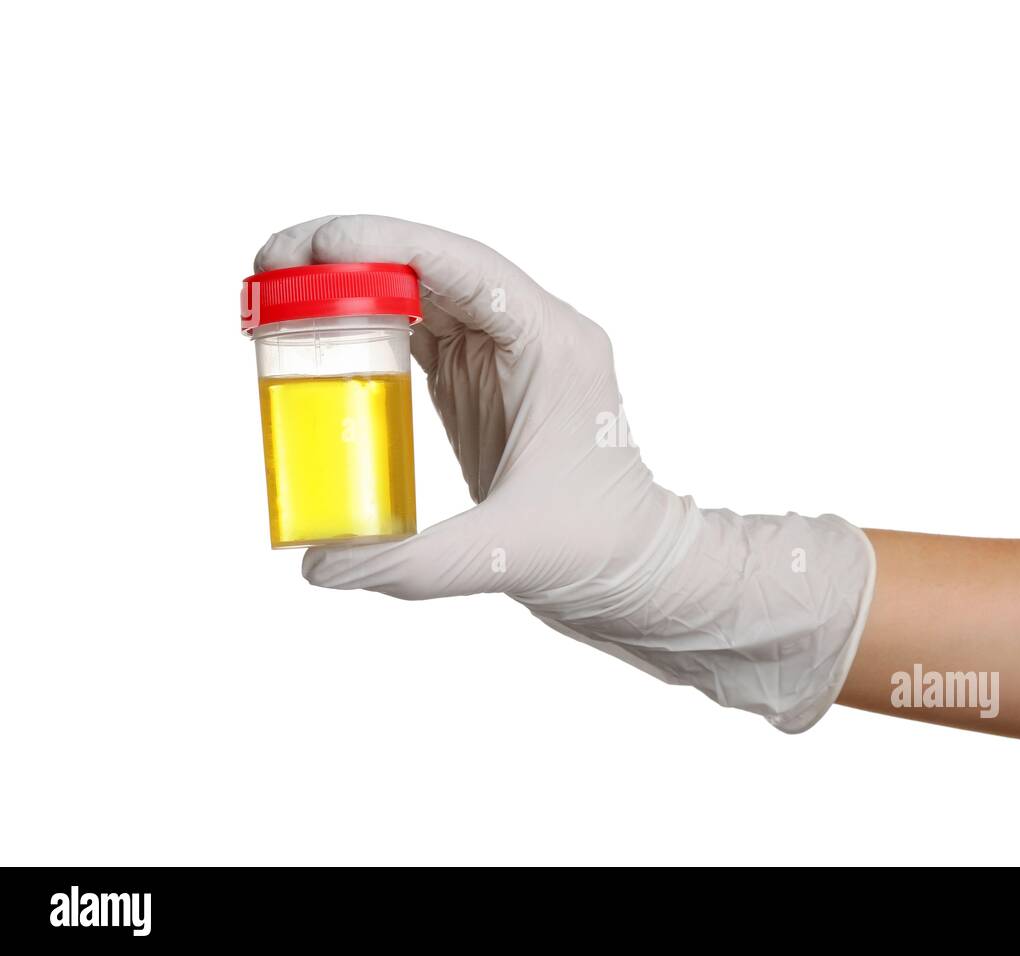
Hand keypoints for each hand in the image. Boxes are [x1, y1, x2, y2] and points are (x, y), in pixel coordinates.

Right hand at [254, 215, 874, 730]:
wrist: (637, 569)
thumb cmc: (599, 550)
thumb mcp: (506, 557)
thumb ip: (410, 563)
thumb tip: (317, 567)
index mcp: (554, 348)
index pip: (468, 269)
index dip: (390, 245)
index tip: (318, 245)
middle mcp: (533, 336)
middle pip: (436, 266)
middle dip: (353, 254)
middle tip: (272, 259)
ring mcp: (508, 357)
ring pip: (425, 294)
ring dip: (355, 284)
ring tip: (277, 289)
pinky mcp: (486, 385)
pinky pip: (423, 336)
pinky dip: (370, 325)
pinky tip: (318, 332)